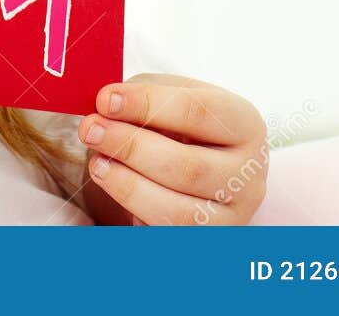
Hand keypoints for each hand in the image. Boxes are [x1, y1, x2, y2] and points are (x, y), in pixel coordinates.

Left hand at [76, 73, 268, 225]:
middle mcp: (248, 174)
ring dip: (128, 187)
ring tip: (97, 163)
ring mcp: (233, 215)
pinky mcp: (210, 242)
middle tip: (90, 130)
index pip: (196, 112)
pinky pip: (168, 237)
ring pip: (179, 212)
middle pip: (187, 168)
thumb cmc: (184, 124)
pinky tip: (114, 189)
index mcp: (244, 124)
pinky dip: (136, 215)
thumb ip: (141, 97)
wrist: (203, 164)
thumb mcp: (171, 96)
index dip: (146, 105)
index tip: (105, 100)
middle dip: (130, 147)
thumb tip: (104, 108)